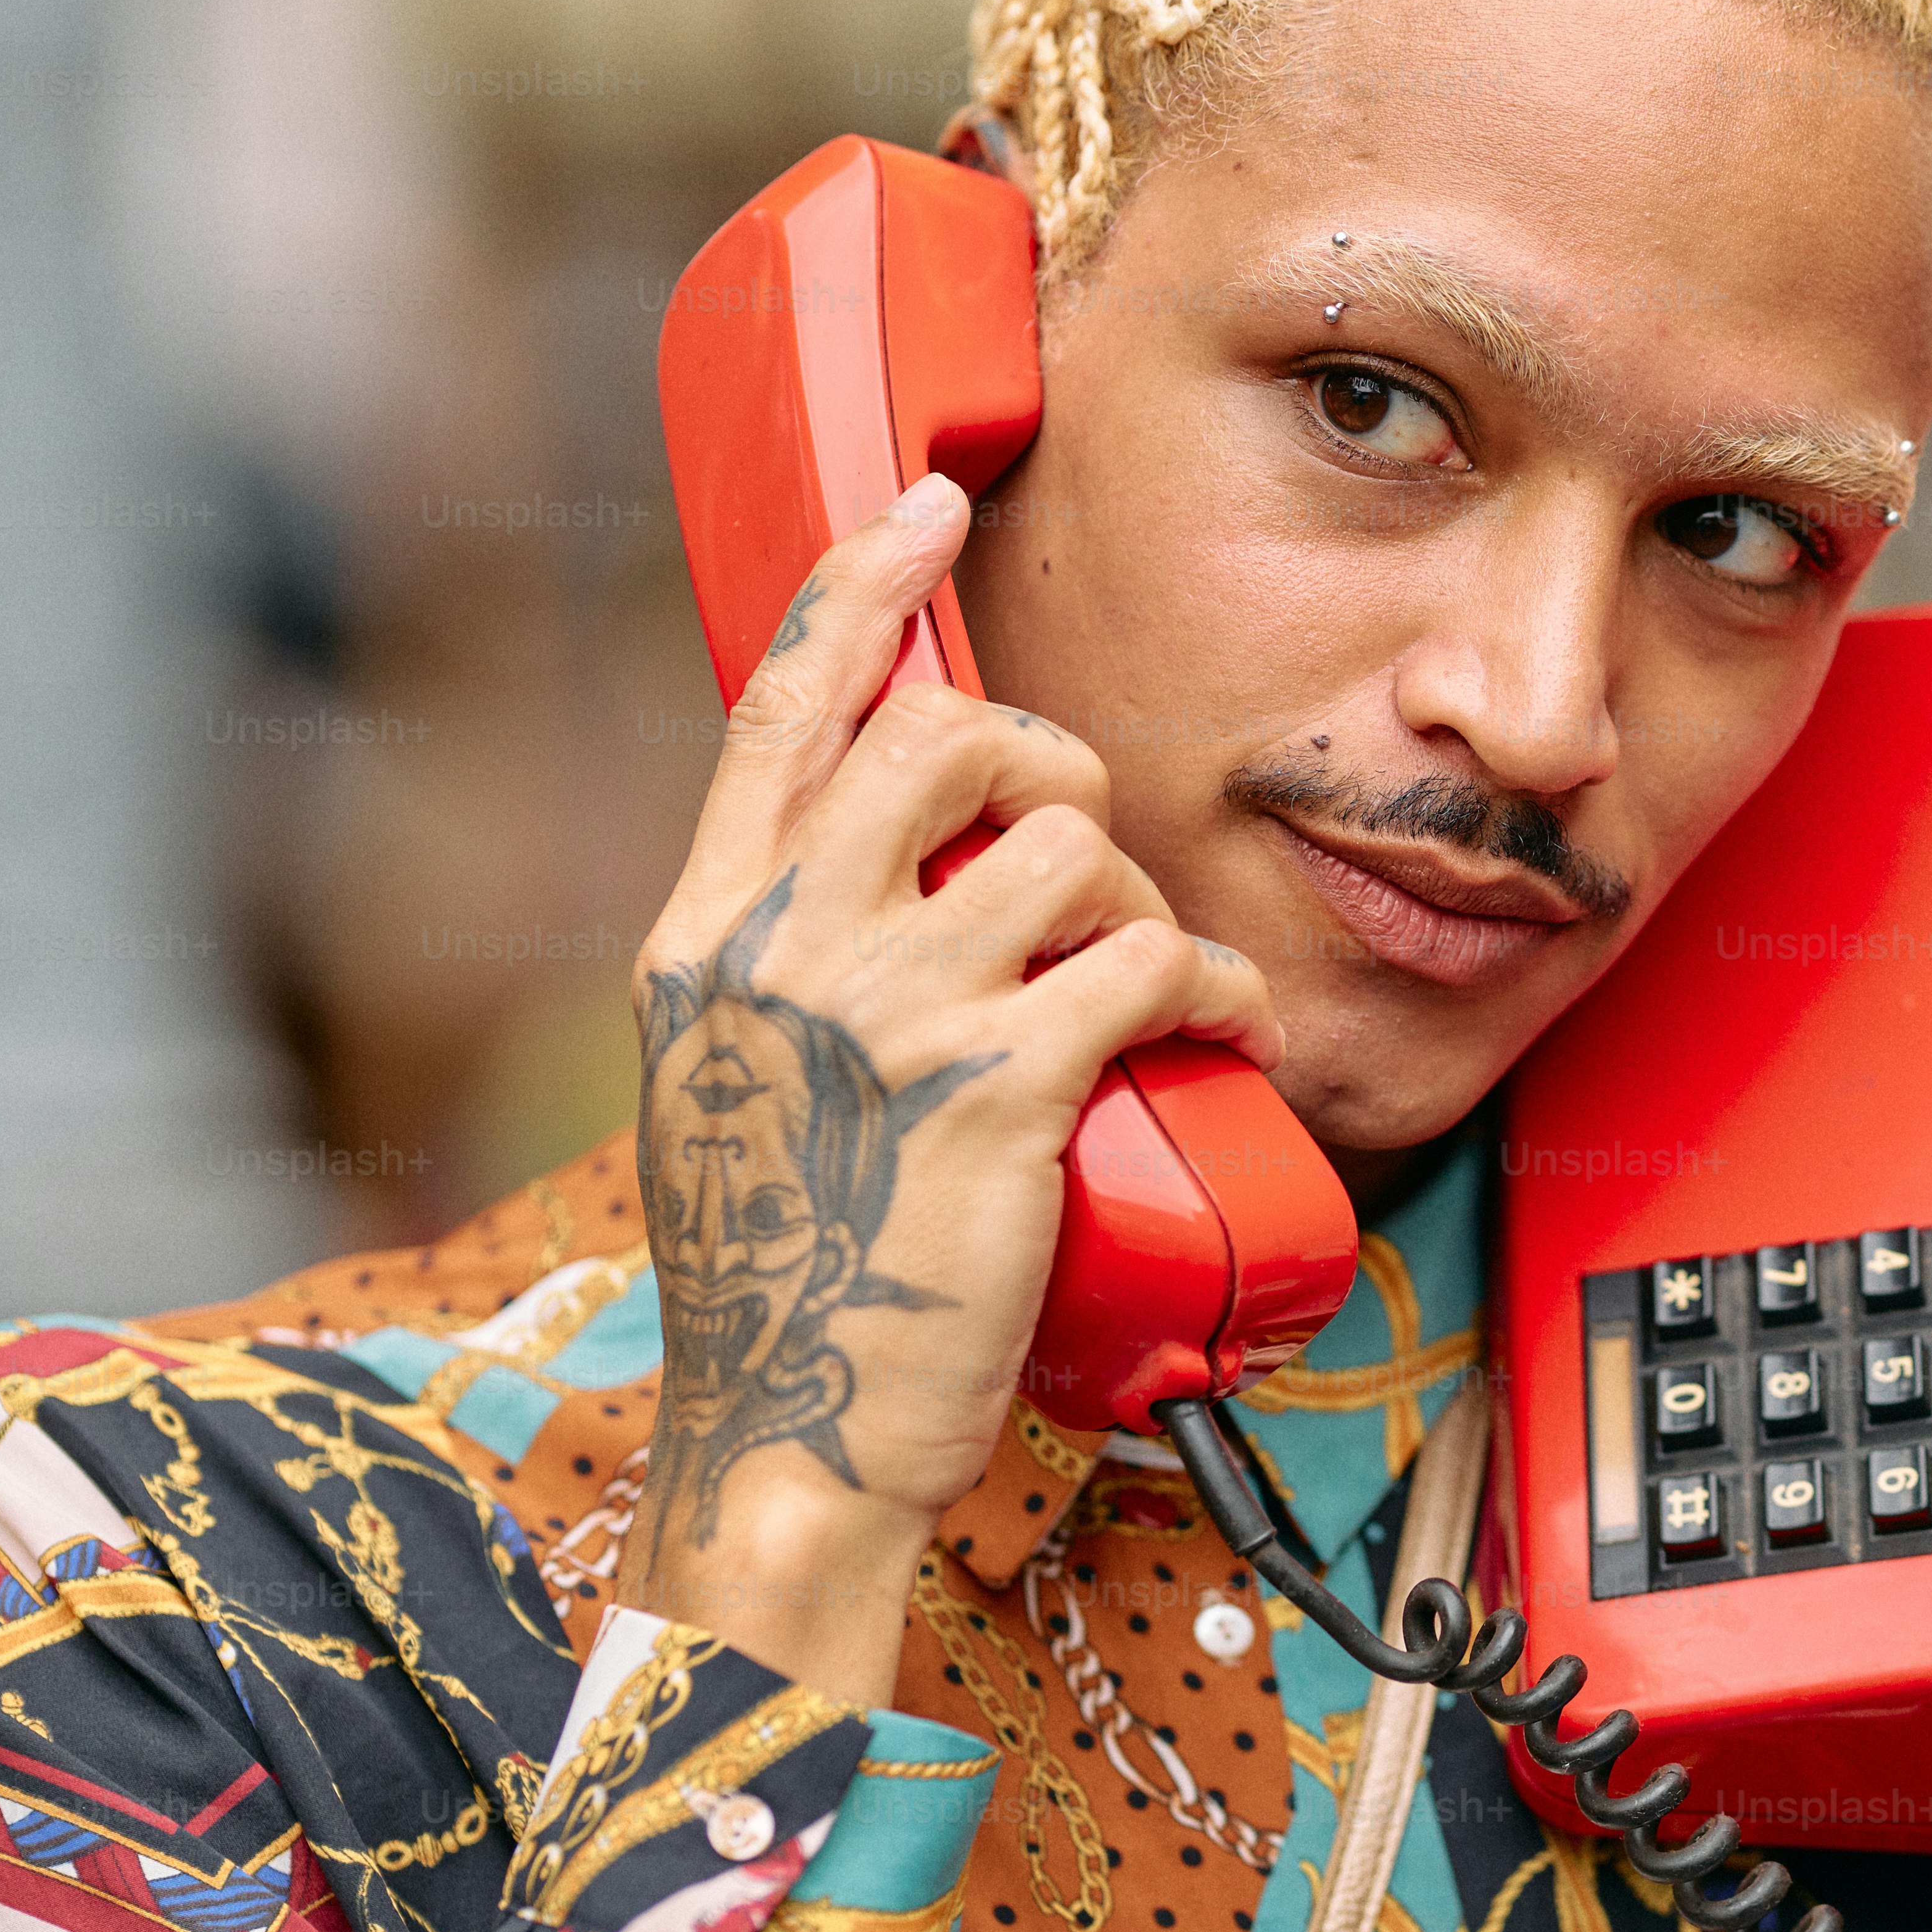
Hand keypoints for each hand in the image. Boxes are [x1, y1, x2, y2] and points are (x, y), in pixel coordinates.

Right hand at [613, 476, 1280, 1705]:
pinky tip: (1225, 1029)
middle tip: (1081, 844)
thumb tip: (877, 867)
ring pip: (1066, 849)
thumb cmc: (786, 1262)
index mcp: (706, 936)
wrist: (788, 1427)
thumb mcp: (730, 1077)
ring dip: (1132, 896)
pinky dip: (1213, 987)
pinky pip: (1147, 963)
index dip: (864, 590)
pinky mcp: (996, 1089)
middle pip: (948, 740)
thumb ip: (787, 957)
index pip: (782, 709)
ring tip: (1139, 978)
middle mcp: (782, 950)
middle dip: (1050, 764)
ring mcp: (886, 1015)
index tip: (929, 504)